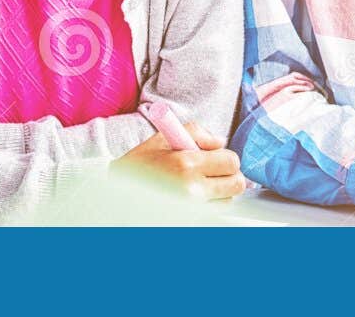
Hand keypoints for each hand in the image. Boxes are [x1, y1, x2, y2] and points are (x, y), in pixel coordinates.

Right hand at [112, 122, 247, 200]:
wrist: (118, 192)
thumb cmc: (140, 164)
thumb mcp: (164, 138)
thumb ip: (198, 133)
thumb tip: (220, 142)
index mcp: (187, 164)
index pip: (231, 162)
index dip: (226, 158)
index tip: (216, 158)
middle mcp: (192, 190)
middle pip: (236, 184)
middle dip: (229, 176)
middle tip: (213, 171)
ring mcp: (192, 209)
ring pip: (227, 201)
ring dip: (220, 192)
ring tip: (198, 184)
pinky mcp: (190, 221)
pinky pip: (213, 213)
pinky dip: (209, 205)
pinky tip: (192, 197)